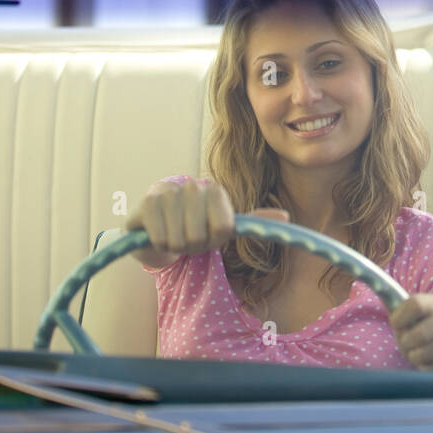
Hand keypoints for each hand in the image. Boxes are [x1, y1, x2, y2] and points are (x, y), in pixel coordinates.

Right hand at [127, 180, 288, 268]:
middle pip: (199, 237)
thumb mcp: (224, 226)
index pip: (224, 228)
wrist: (155, 227)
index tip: (208, 236)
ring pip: (178, 239)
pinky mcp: (147, 202)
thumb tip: (286, 216)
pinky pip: (159, 236)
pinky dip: (158, 244)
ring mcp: (169, 192)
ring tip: (172, 235)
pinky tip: (156, 233)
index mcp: (216, 192)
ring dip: (175, 246)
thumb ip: (253, 221)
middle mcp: (193, 187)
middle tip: (187, 238)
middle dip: (193, 245)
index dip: (214, 240)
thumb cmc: (194, 226)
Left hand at [390, 292, 432, 371]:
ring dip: (418, 359)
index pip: (416, 305)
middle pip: (422, 333)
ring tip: (418, 358)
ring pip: (431, 350)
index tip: (396, 327)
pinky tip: (428, 366)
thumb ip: (396, 314)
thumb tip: (387, 303)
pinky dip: (429, 370)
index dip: (400, 319)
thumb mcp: (405, 322)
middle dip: (408, 346)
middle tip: (408, 349)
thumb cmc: (417, 335)